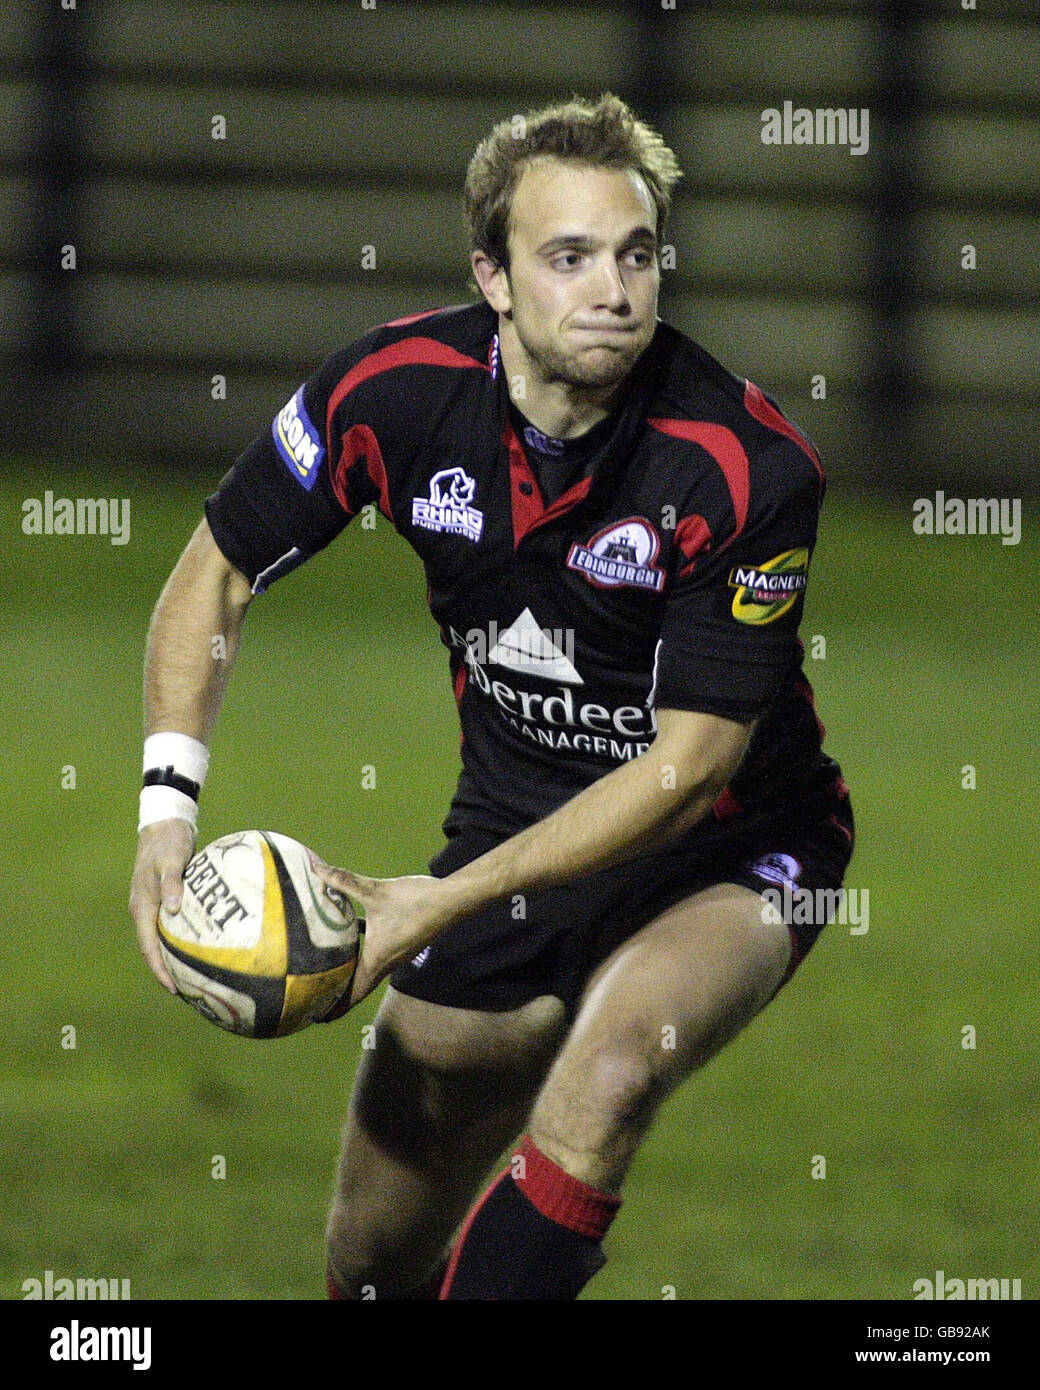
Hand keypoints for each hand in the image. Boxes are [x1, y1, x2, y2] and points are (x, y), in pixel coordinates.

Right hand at [129, 818, 195, 992]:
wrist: (165, 822)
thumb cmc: (168, 840)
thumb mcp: (171, 859)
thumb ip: (172, 882)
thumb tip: (174, 910)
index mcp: (142, 906)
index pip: (150, 946)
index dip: (160, 969)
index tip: (174, 988)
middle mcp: (146, 910)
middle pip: (155, 948)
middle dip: (169, 970)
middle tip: (191, 991)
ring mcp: (156, 904)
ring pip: (164, 938)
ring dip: (177, 957)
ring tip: (197, 975)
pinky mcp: (167, 897)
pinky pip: (175, 925)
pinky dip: (185, 938)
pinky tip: (205, 944)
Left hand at [307, 853, 452, 1008]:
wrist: (451, 900)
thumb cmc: (415, 900)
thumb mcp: (374, 890)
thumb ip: (342, 879)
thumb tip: (315, 867)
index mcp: (377, 959)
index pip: (352, 994)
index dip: (333, 1008)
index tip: (314, 1018)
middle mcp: (386, 963)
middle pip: (357, 987)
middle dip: (337, 995)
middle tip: (314, 997)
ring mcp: (396, 955)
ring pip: (367, 971)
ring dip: (350, 974)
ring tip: (329, 970)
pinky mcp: (402, 944)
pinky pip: (376, 956)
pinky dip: (361, 954)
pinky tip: (352, 934)